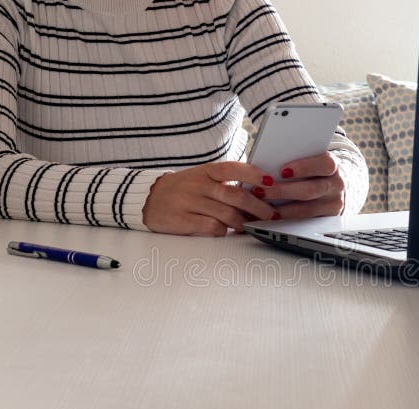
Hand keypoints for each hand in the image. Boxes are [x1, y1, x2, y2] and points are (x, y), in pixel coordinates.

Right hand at [142, 162, 278, 235]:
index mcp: (206, 171)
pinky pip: (211, 227)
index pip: (233, 168)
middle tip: (270, 214)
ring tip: (249, 226)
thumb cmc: (183, 189)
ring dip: (243, 222)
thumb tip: (257, 193)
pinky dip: (224, 231)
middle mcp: (198, 184)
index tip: (270, 182)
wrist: (148, 199)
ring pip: (226, 214)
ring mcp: (189, 202)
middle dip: (258, 207)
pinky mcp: (182, 219)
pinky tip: (226, 231)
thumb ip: (225, 182)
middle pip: (235, 195)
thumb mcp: (201, 178)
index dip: (254, 174)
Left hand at [263, 152, 344, 218]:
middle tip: (262, 191)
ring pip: (307, 209)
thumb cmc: (312, 171)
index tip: (283, 171)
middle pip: (311, 190)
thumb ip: (294, 160)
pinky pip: (306, 221)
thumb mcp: (308, 161)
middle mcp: (337, 184)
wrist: (330, 185)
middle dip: (283, 191)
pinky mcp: (328, 219)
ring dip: (282, 209)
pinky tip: (273, 215)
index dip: (304, 167)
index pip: (324, 164)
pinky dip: (288, 219)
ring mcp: (334, 203)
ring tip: (264, 206)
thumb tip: (268, 163)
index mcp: (332, 165)